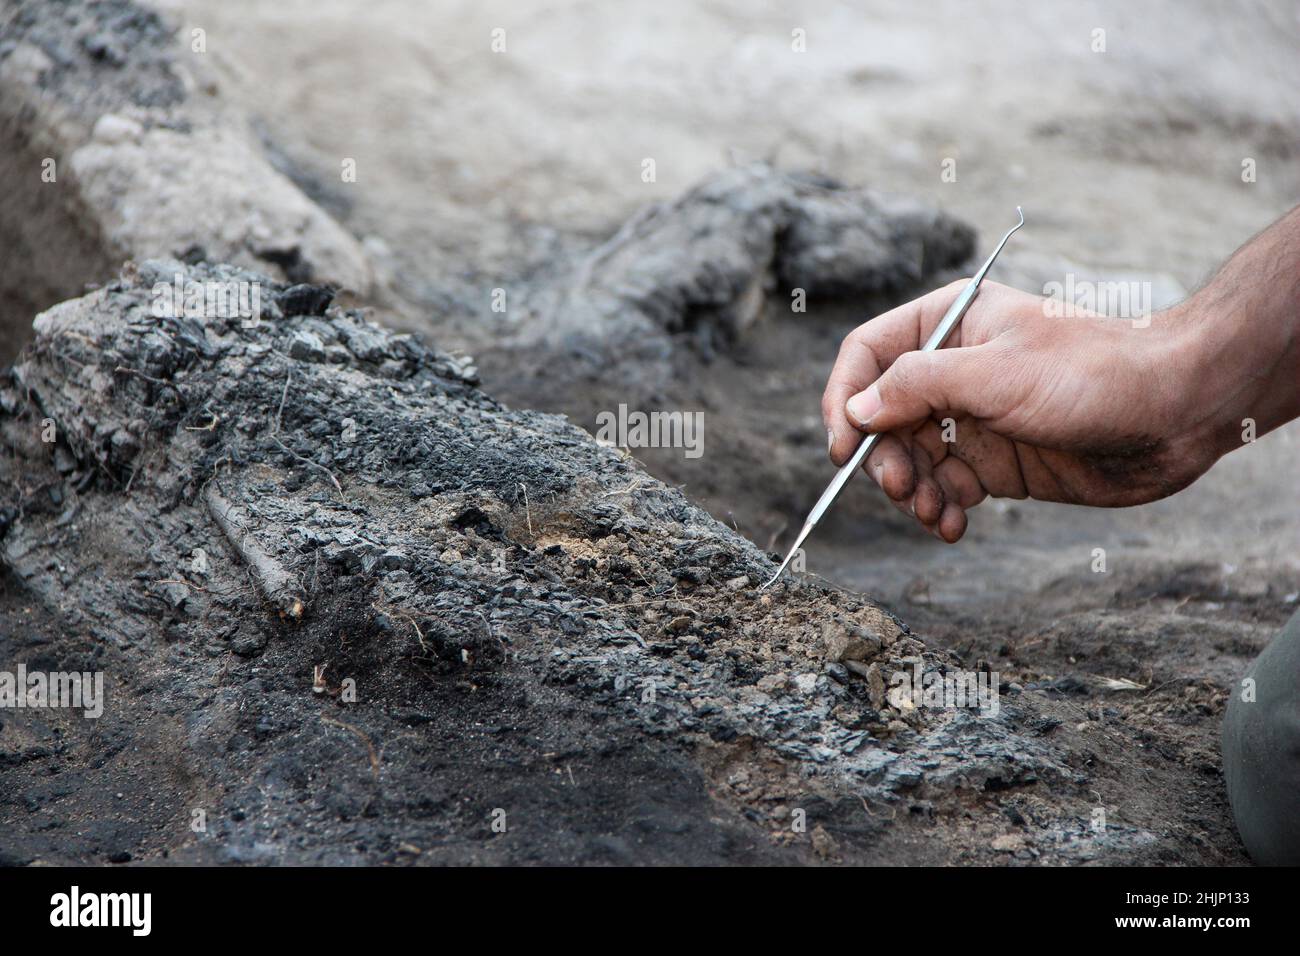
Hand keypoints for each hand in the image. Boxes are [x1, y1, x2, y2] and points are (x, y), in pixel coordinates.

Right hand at [821, 280, 1223, 541]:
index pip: (867, 356)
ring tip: (933, 513)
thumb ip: (917, 388)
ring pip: (911, 458)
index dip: (845, 399)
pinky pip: (947, 488)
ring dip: (911, 491)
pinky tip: (951, 526)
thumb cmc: (1093, 373)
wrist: (1177, 412)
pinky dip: (940, 509)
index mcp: (948, 325)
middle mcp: (953, 370)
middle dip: (884, 458)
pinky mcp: (997, 462)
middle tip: (903, 488)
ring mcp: (974, 418)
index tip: (844, 447)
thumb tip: (856, 413)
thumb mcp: (995, 374)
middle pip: (882, 417)